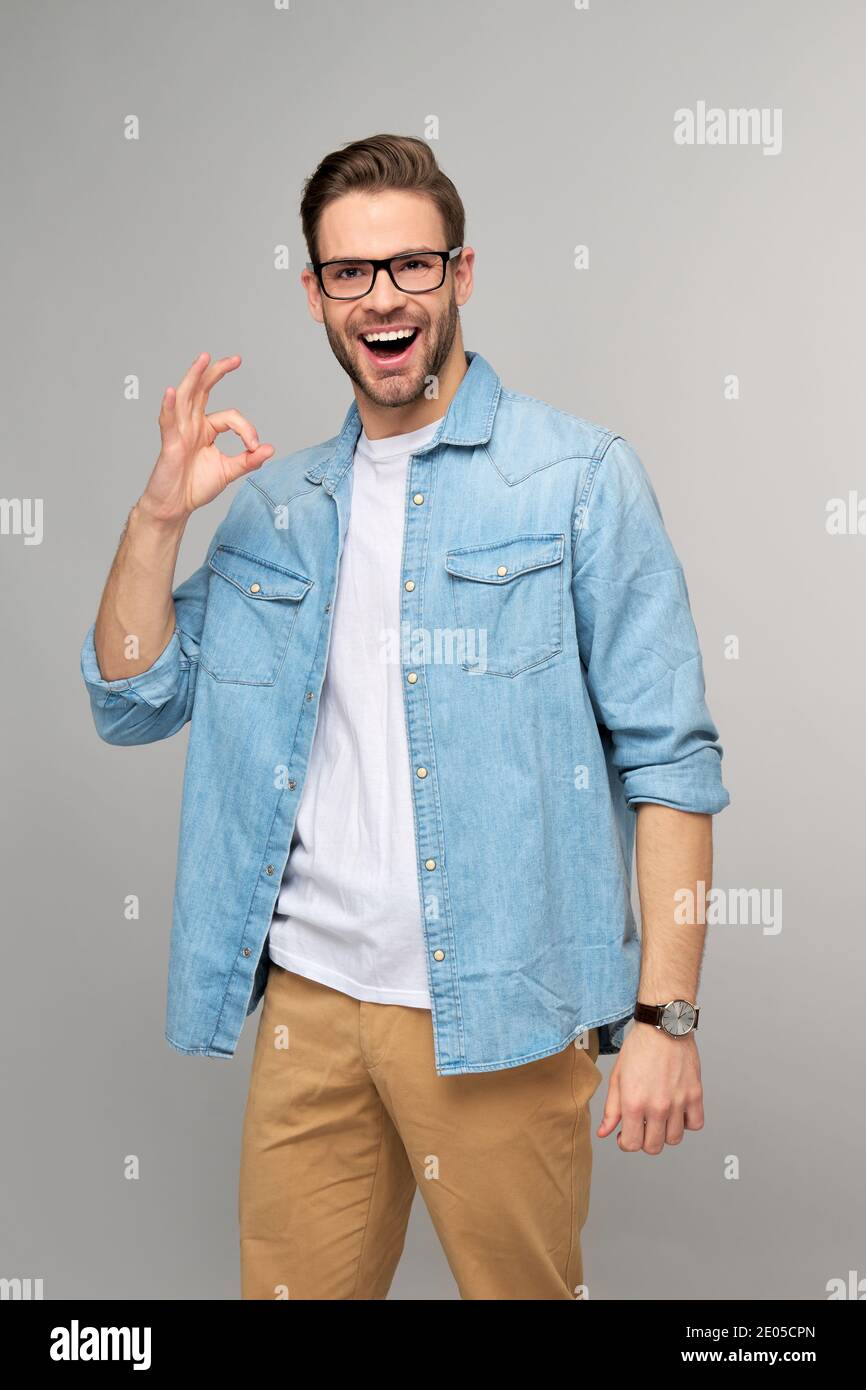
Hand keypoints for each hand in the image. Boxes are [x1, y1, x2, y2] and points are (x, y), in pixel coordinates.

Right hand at [138, 351, 273, 524]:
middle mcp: (192, 425)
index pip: (230, 417)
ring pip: (185, 397)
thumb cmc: (195, 486)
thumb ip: (248, 460)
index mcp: (206, 429)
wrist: (175, 506)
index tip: (254, 447)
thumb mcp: (228, 472)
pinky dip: (169, 406)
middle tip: (236, 359)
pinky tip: (171, 392)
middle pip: (203, 390)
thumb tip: (269, 449)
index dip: (246, 429)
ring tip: (203, 359)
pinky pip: (168, 421)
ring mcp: (179, 431)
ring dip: (194, 377)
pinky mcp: (169, 443)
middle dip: (217, 372)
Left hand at [596, 1024, 704, 1153]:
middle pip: (654, 1147)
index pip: (632, 1144)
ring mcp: (678, 1102)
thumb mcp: (617, 1077)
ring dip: (665, 1133)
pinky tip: (678, 1111)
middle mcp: (657, 1106)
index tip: (626, 1135)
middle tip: (642, 1126)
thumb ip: (611, 1109)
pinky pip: (695, 1124)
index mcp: (634, 1103)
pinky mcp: (695, 1095)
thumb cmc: (638, 1048)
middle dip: (644, 1141)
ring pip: (674, 1139)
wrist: (663, 1026)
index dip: (626, 1143)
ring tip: (659, 1117)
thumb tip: (604, 1133)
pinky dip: (687, 1122)